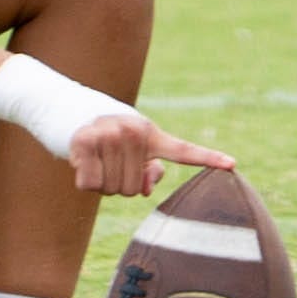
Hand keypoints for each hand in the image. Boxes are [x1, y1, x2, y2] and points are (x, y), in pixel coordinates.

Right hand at [65, 111, 235, 199]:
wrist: (63, 107)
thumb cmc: (103, 133)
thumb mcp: (130, 147)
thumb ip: (147, 169)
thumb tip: (148, 187)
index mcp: (149, 132)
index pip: (182, 149)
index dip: (208, 159)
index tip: (233, 165)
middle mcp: (133, 132)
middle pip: (134, 189)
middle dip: (120, 184)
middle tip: (108, 162)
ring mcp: (109, 135)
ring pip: (112, 190)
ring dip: (101, 182)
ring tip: (95, 159)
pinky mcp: (84, 143)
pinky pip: (90, 184)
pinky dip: (83, 180)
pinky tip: (78, 159)